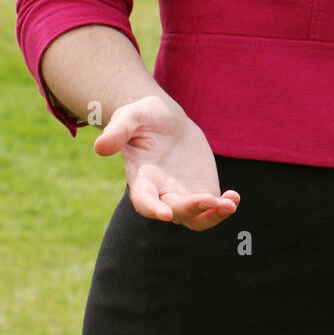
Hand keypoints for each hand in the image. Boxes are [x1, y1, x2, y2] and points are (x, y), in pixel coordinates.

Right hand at [93, 94, 239, 229]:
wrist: (166, 119)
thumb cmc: (144, 116)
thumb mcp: (131, 116)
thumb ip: (118, 131)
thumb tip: (100, 147)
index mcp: (141, 179)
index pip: (143, 201)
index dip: (153, 209)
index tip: (166, 214)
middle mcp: (161, 193)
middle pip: (176, 211)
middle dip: (192, 208)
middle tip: (211, 199)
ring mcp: (183, 195)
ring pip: (196, 218)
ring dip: (212, 216)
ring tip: (229, 204)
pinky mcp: (201, 190)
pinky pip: (212, 208)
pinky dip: (223, 207)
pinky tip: (233, 197)